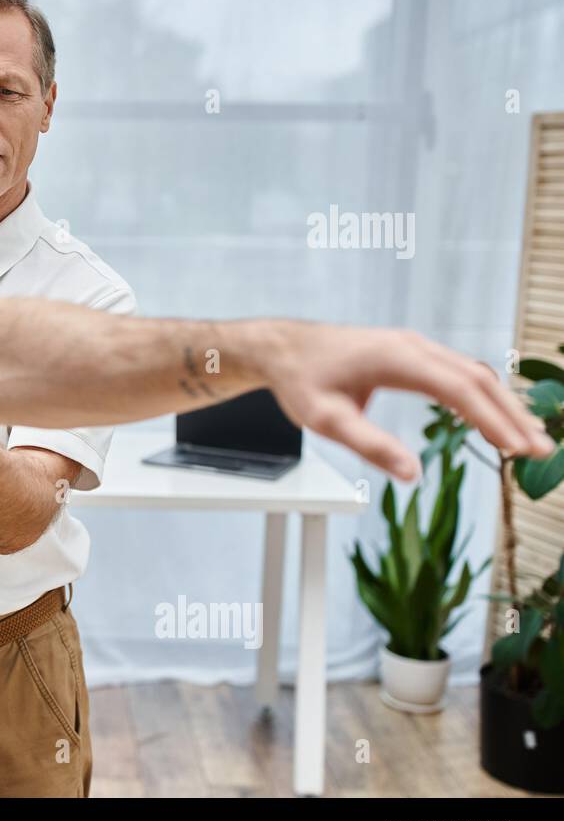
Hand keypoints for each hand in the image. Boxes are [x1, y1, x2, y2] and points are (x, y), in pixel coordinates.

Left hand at [259, 322, 554, 480]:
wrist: (282, 348)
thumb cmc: (300, 381)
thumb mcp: (325, 420)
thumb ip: (369, 446)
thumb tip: (412, 475)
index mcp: (396, 358)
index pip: (460, 390)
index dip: (493, 420)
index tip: (518, 449)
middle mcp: (413, 346)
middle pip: (478, 378)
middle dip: (512, 414)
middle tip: (540, 449)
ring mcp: (414, 346)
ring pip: (473, 372)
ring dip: (503, 404)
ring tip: (528, 440)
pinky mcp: (411, 353)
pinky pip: (458, 371)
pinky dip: (483, 394)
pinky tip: (496, 417)